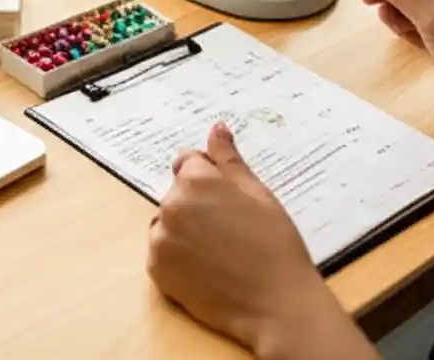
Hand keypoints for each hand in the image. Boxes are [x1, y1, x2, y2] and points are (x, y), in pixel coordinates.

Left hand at [147, 123, 374, 358]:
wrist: (276, 305)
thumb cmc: (275, 246)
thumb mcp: (258, 194)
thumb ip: (229, 160)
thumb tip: (216, 128)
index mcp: (195, 181)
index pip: (187, 162)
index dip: (209, 177)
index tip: (228, 199)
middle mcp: (170, 206)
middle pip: (176, 193)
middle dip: (196, 204)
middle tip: (230, 229)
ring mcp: (160, 240)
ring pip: (167, 223)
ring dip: (184, 230)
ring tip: (220, 251)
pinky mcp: (156, 270)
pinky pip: (162, 251)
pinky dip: (178, 256)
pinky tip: (208, 268)